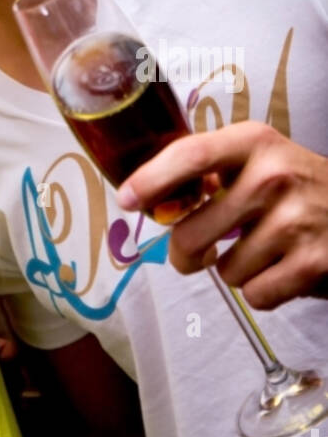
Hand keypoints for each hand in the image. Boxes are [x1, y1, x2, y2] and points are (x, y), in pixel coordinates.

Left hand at [117, 122, 327, 309]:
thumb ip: (211, 168)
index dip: (152, 180)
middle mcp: (273, 176)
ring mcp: (294, 221)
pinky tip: (279, 268)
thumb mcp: (260, 157)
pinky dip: (262, 290)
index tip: (126, 200)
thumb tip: (149, 195)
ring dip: (234, 270)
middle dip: (184, 254)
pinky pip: (255, 295)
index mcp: (254, 142)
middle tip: (192, 254)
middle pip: (193, 232)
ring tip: (260, 250)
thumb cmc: (298, 185)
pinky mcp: (312, 264)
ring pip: (225, 270)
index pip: (191, 156)